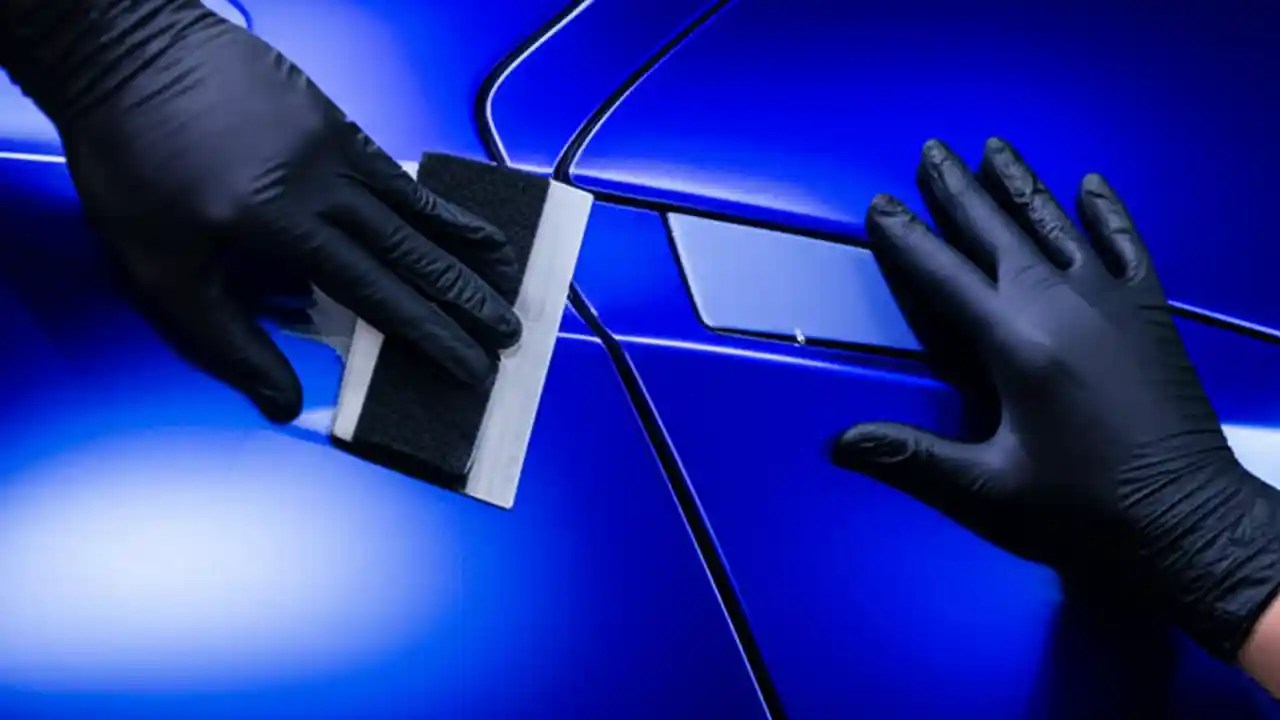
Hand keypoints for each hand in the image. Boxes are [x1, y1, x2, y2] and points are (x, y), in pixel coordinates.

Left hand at [3, 0, 520, 420]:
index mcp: (281, 225)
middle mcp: (322, 184)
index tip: (470, 364)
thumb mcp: (160, 271)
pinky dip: (429, 200)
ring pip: (413, 209)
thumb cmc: (130, 165)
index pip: (377, 294)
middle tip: (512, 331)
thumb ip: (229, 340)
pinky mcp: (331, 117)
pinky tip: (451, 219)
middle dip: (467, 299)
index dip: (430, 335)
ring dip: (464, 247)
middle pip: (412, 253)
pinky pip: (394, 169)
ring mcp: (332, 144)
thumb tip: (285, 400)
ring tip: (507, 274)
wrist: (124, 54)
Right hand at [833, 138, 1279, 659]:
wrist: (1185, 522)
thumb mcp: (988, 490)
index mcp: (1016, 346)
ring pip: (1056, 225)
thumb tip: (841, 443)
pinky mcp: (1151, 313)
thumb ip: (914, 457)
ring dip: (1021, 184)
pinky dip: (1108, 213)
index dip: (907, 240)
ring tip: (993, 147)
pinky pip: (1126, 246)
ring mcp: (1112, 304)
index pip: (945, 277)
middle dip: (958, 190)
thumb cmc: (1082, 511)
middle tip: (931, 150)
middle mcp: (1062, 308)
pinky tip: (1092, 184)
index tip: (881, 205)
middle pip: (997, 234)